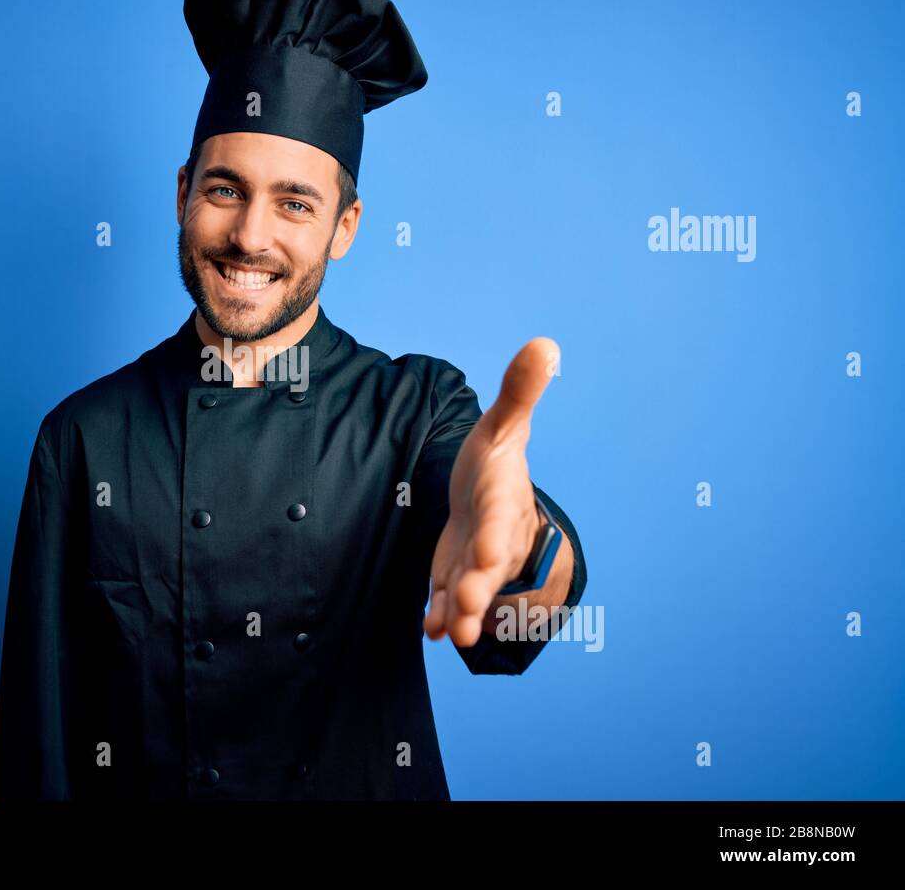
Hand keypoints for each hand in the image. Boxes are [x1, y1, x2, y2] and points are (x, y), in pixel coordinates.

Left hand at [424, 337, 559, 646]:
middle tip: (468, 607)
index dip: (494, 535)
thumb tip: (544, 343)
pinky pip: (449, 598)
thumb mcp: (502, 424)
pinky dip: (441, 614)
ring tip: (454, 633)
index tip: (485, 551)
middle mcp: (494, 535)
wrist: (488, 491)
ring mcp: (475, 560)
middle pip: (488, 564)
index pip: (500, 518)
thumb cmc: (495, 457)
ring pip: (470, 589)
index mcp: (504, 498)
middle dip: (479, 586)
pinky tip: (432, 629)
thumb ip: (518, 392)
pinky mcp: (454, 574)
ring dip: (461, 610)